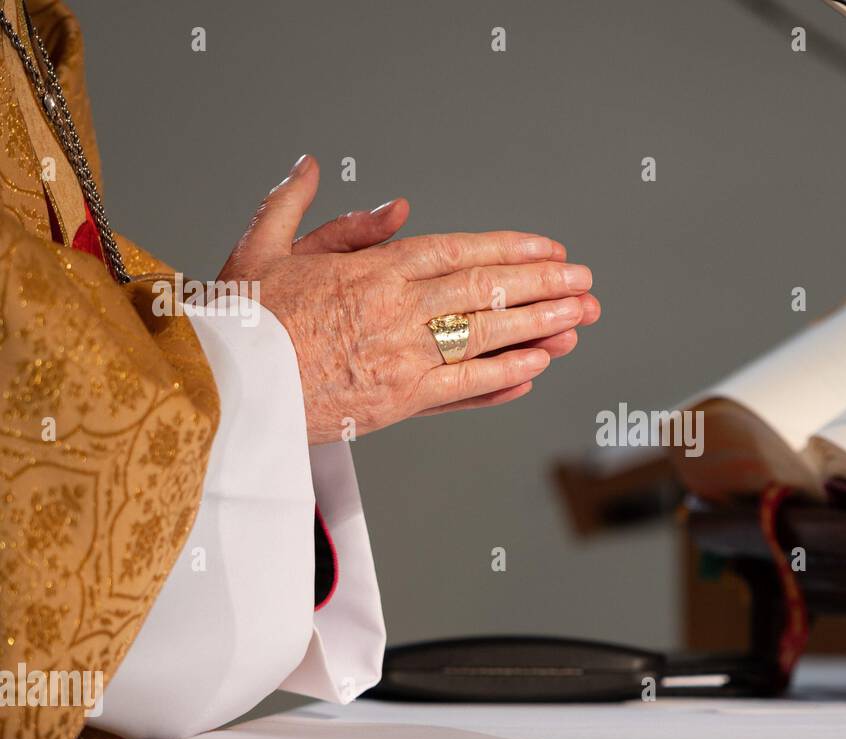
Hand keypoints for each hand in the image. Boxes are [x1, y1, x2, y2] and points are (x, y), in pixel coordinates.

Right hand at [217, 155, 599, 443]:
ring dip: (539, 327)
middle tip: (584, 282)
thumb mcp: (267, 244)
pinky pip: (464, 390)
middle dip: (542, 285)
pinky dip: (503, 379)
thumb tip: (356, 186)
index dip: (511, 248)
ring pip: (486, 338)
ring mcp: (402, 360)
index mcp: (371, 270)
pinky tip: (537, 368)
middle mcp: (396, 312)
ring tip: (579, 319)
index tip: (548, 249)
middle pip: (485, 292)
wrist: (220, 385)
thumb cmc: (242, 319)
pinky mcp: (397, 404)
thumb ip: (315, 209)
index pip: (459, 252)